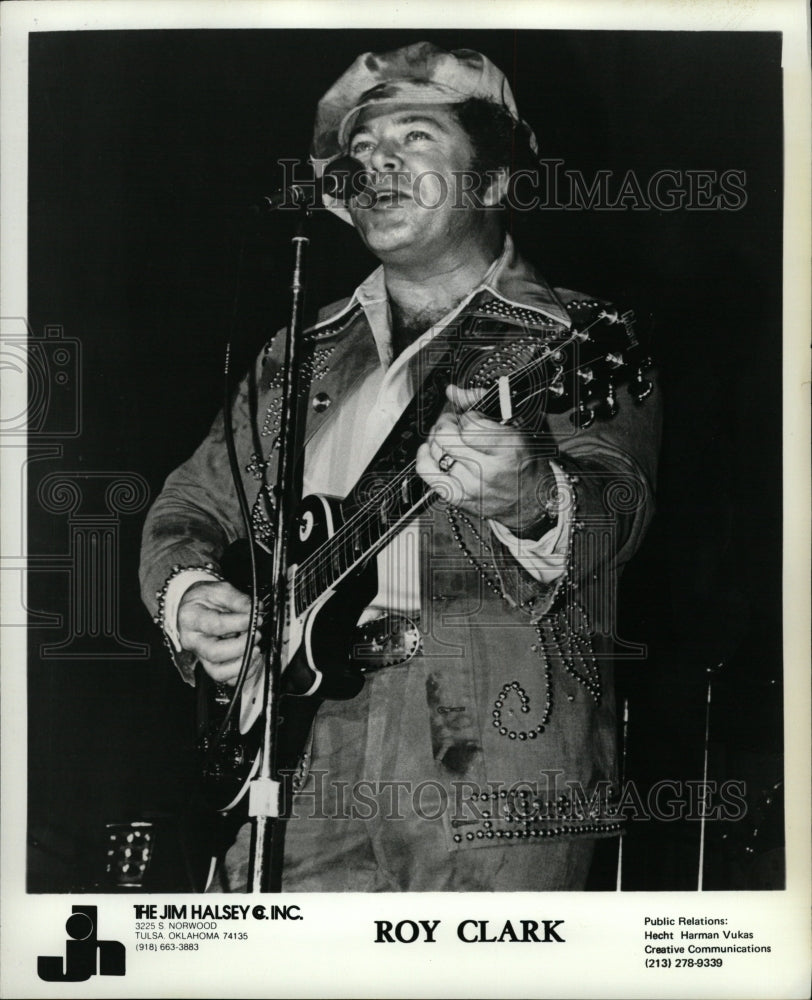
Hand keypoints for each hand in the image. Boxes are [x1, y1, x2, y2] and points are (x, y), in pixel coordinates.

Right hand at [177, 580, 263, 684]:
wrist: (191, 606)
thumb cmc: (204, 598)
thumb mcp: (219, 590)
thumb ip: (238, 600)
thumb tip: (256, 610)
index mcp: (192, 618)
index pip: (216, 625)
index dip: (240, 623)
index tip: (255, 618)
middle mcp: (193, 641)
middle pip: (216, 653)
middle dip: (242, 646)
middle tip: (256, 634)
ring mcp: (201, 655)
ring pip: (219, 672)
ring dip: (242, 664)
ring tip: (256, 650)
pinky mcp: (210, 664)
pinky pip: (226, 678)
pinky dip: (243, 673)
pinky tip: (253, 659)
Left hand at [415, 383, 548, 532]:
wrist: (529, 501)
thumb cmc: (524, 463)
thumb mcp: (516, 427)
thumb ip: (483, 403)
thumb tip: (453, 391)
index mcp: (509, 449)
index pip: (469, 424)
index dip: (466, 415)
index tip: (473, 417)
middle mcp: (489, 470)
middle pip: (446, 436)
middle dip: (446, 422)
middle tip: (454, 422)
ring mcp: (471, 486)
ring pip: (435, 451)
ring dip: (437, 438)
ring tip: (447, 436)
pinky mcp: (457, 497)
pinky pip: (427, 471)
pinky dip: (424, 456)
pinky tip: (432, 450)